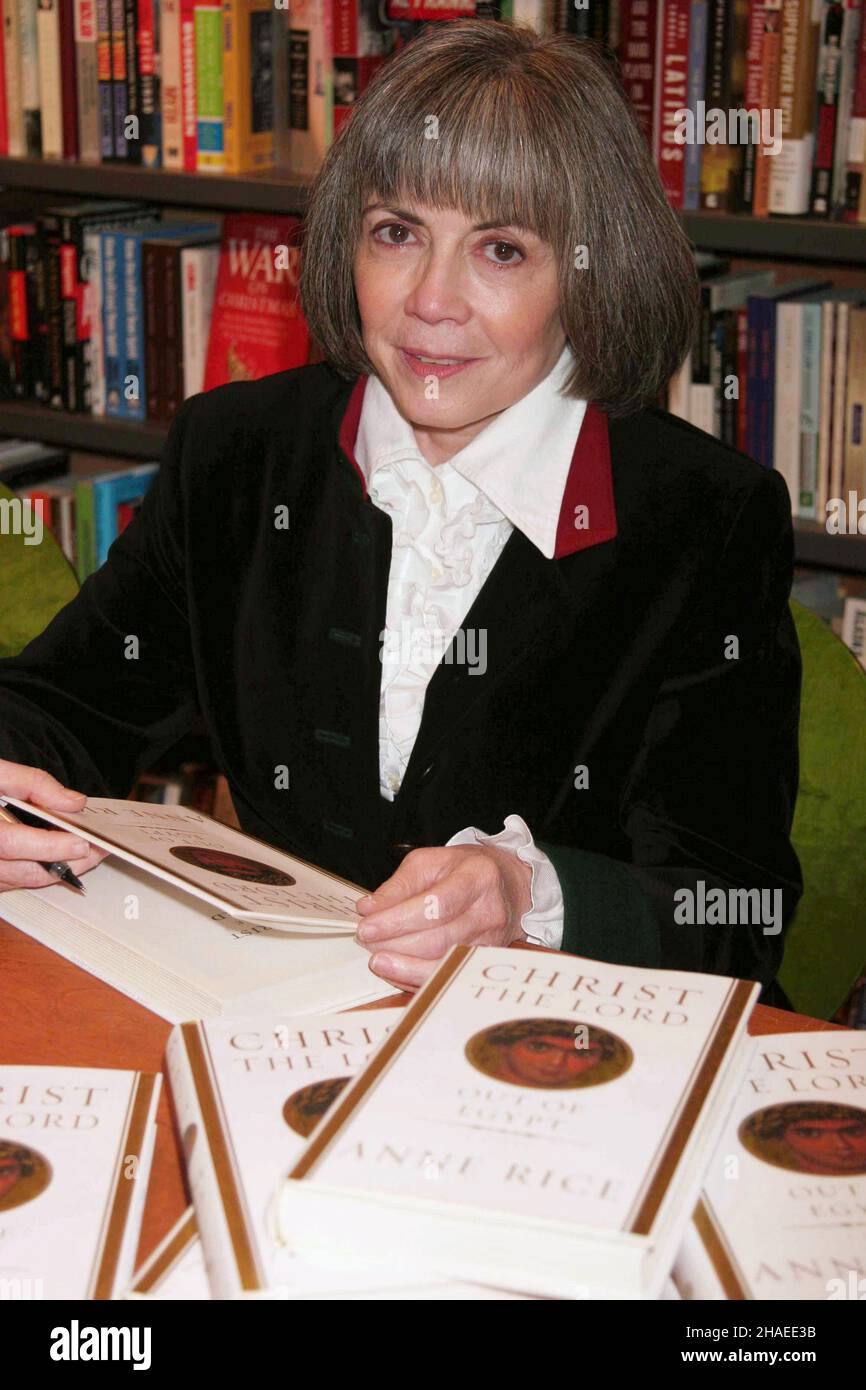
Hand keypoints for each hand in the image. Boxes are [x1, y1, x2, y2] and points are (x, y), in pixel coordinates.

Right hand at [0, 760, 108, 891]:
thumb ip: (33, 784)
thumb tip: (73, 802)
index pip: (12, 844)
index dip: (49, 847)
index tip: (81, 843)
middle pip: (24, 872)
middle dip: (67, 864)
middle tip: (99, 850)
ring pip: (22, 882)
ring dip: (58, 871)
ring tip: (87, 854)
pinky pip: (13, 883)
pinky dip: (39, 872)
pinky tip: (60, 859)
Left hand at [354, 843, 533, 990]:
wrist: (505, 885)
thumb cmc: (464, 871)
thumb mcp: (430, 862)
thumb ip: (398, 885)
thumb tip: (369, 909)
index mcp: (477, 877)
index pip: (436, 905)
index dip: (398, 920)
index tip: (368, 926)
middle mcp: (489, 911)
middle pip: (437, 938)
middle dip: (395, 943)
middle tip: (367, 941)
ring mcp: (490, 940)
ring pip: (442, 961)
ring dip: (403, 964)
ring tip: (378, 959)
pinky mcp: (483, 959)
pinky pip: (446, 975)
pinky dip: (416, 976)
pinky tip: (397, 970)